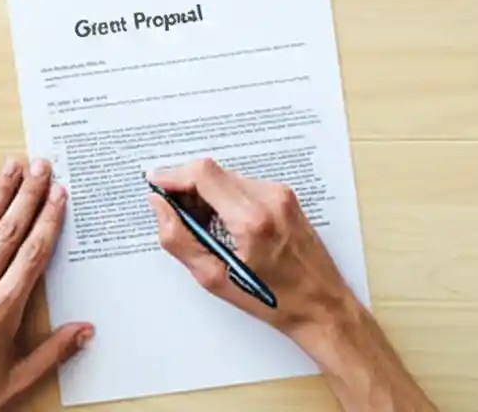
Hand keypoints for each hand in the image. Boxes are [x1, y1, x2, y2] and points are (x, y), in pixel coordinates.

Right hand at [147, 159, 436, 411]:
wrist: (321, 304)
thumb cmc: (274, 299)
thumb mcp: (215, 278)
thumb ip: (179, 239)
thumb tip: (160, 207)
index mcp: (252, 219)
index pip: (203, 174)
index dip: (173, 174)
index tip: (156, 182)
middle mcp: (270, 198)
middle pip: (213, 172)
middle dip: (187, 187)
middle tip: (176, 214)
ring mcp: (281, 195)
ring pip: (227, 178)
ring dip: (207, 194)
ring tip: (204, 227)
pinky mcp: (286, 196)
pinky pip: (244, 185)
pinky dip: (226, 198)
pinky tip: (225, 224)